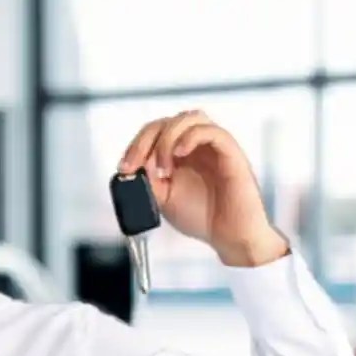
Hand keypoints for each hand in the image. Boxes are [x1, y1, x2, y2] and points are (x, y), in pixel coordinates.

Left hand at [118, 109, 288, 266]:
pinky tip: (178, 154)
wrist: (229, 237)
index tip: (125, 168)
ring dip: (167, 138)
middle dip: (145, 140)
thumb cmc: (203, 217)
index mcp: (180, 154)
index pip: (155, 132)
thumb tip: (134, 165)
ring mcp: (214, 147)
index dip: (136, 145)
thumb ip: (148, 179)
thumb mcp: (162, 198)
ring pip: (190, 118)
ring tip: (162, 167)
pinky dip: (190, 137)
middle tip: (136, 164)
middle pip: (168, 121)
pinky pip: (212, 131)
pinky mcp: (230, 153)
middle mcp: (196, 146)